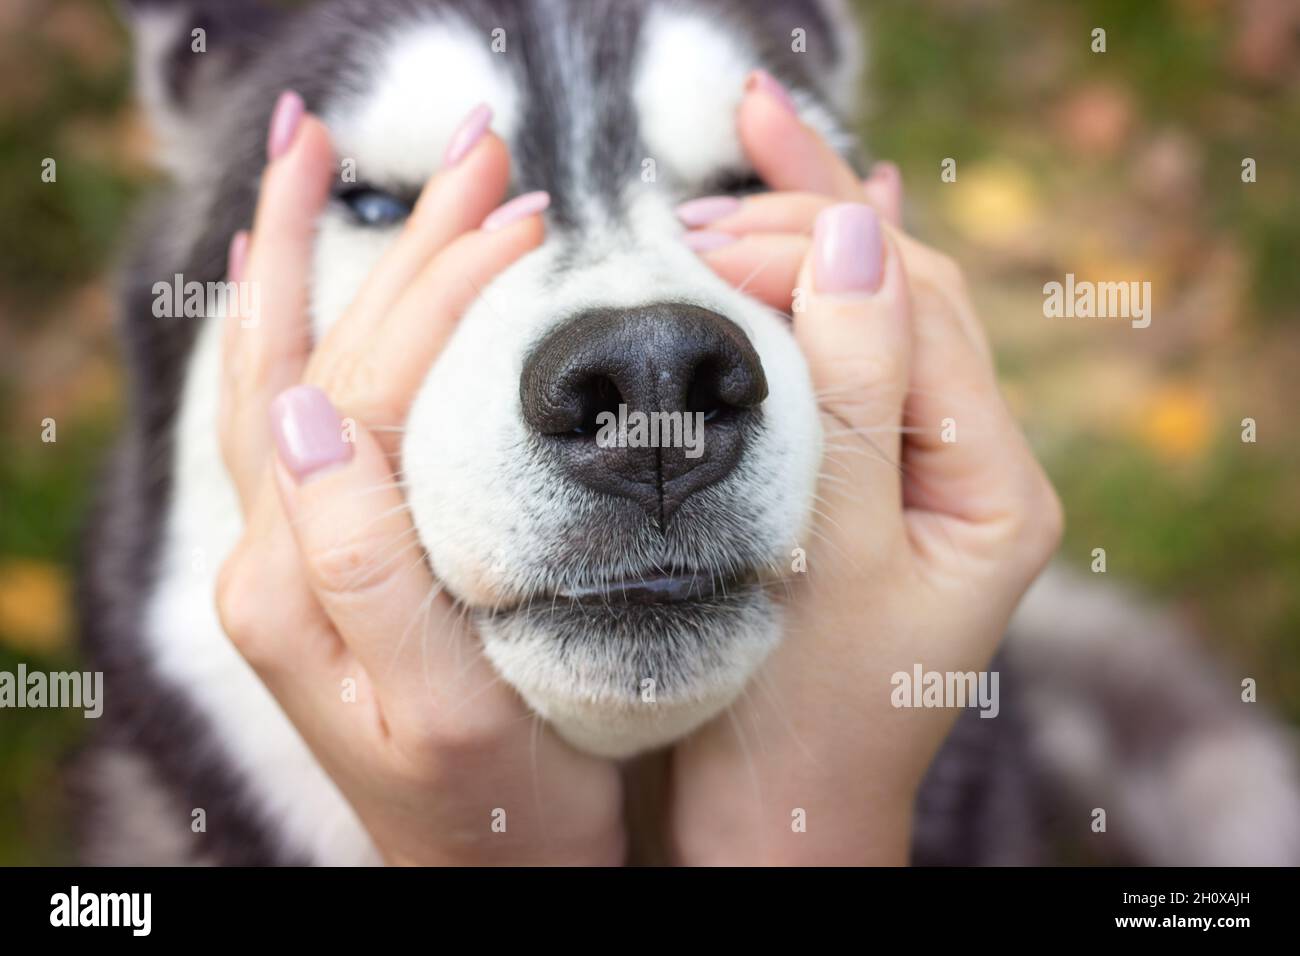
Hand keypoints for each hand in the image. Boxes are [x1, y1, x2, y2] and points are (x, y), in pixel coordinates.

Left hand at [214, 94, 623, 865]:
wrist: (506, 889)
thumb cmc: (506, 819)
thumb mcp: (446, 717)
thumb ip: (364, 571)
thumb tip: (305, 406)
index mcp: (298, 588)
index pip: (360, 387)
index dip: (440, 290)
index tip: (531, 219)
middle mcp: (276, 562)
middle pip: (318, 354)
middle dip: (389, 238)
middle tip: (477, 143)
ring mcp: (297, 559)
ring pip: (291, 371)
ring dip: (325, 260)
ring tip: (339, 160)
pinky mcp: (330, 565)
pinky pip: (300, 417)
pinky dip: (312, 331)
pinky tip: (324, 289)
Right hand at [668, 73, 1062, 864]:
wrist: (771, 828)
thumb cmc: (796, 716)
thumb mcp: (830, 549)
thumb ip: (853, 390)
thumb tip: (858, 229)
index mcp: (994, 487)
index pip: (915, 310)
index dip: (817, 243)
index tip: (704, 223)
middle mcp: (971, 470)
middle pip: (905, 295)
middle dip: (814, 218)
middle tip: (721, 152)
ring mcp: (918, 478)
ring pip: (875, 319)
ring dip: (812, 239)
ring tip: (757, 150)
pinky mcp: (862, 491)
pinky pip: (847, 365)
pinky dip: (818, 294)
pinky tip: (820, 232)